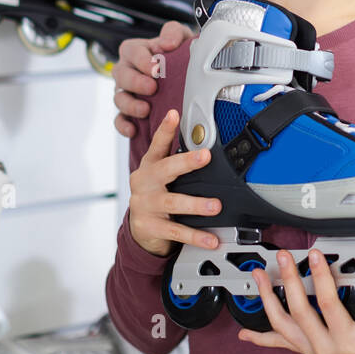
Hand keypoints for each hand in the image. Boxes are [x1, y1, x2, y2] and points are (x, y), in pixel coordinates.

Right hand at [112, 21, 194, 138]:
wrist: (183, 71)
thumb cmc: (177, 52)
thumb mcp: (178, 36)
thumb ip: (172, 33)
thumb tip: (168, 43)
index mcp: (134, 50)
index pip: (131, 52)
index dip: (142, 60)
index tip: (156, 68)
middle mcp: (126, 70)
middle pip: (121, 76)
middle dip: (136, 83)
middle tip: (152, 88)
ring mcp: (125, 92)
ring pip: (119, 98)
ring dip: (131, 105)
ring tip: (145, 110)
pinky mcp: (128, 112)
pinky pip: (119, 120)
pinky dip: (123, 126)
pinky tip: (134, 130)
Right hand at [127, 109, 222, 256]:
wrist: (140, 230)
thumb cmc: (156, 197)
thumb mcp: (161, 177)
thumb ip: (177, 162)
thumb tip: (205, 146)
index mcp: (150, 166)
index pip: (157, 145)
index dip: (165, 129)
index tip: (174, 114)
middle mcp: (145, 182)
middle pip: (165, 170)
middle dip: (186, 162)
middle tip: (205, 156)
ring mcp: (144, 204)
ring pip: (173, 202)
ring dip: (196, 204)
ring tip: (215, 206)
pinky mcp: (149, 226)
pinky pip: (175, 231)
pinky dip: (196, 235)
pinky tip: (210, 239)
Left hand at [238, 248, 354, 353]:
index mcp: (346, 341)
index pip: (328, 304)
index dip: (320, 278)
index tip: (314, 257)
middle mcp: (324, 349)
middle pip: (299, 311)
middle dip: (289, 280)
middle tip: (283, 258)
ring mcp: (311, 352)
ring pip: (282, 325)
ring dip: (267, 299)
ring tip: (259, 278)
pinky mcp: (305, 351)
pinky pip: (281, 343)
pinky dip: (261, 338)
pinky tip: (246, 334)